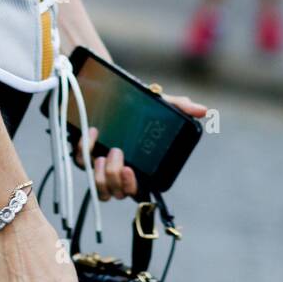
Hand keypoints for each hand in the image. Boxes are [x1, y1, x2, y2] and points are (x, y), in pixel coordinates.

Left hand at [72, 91, 209, 200]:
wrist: (106, 88)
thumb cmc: (135, 103)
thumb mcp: (157, 104)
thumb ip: (179, 107)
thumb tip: (203, 110)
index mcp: (136, 166)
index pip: (135, 191)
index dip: (131, 187)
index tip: (130, 170)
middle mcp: (116, 170)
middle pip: (114, 193)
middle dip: (114, 178)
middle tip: (117, 154)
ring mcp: (97, 164)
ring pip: (97, 187)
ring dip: (100, 174)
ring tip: (104, 152)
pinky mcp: (81, 153)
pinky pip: (79, 162)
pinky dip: (83, 150)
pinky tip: (92, 133)